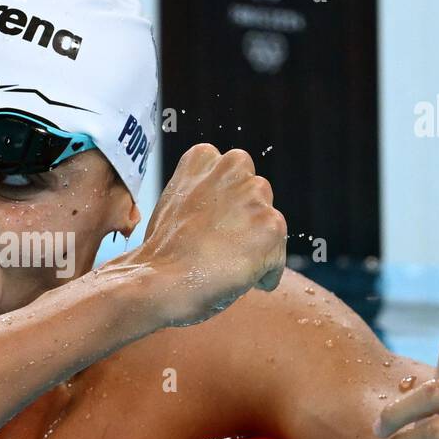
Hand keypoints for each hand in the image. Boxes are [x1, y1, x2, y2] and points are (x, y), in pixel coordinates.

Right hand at [127, 143, 286, 327]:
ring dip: (256, 247)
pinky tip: (238, 281)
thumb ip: (202, 195)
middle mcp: (233, 167)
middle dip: (246, 221)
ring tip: (226, 266)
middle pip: (257, 196)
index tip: (211, 225)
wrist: (160, 279)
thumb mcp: (173, 204)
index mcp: (205, 157)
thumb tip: (221, 214)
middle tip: (221, 249)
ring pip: (269, 227)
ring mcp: (254, 196)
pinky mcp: (272, 226)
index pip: (232, 174)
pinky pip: (277, 257)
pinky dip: (264, 274)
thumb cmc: (160, 252)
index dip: (225, 204)